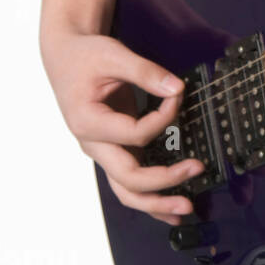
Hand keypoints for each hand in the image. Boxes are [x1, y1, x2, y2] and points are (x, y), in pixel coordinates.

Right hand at [42, 31, 202, 223]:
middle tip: (197, 170)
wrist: (67, 57)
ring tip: (187, 208)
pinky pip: (130, 183)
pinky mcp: (114, 151)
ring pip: (126, 191)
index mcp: (87, 122)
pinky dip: (151, 198)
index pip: (135, 134)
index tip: (178, 96)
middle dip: (165, 181)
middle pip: (128, 178)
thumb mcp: (114, 55)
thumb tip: (177, 88)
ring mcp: (104, 151)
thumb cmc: (86, 57)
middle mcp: (93, 144)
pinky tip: (171, 209)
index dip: (164, 119)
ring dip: (157, 203)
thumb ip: (145, 71)